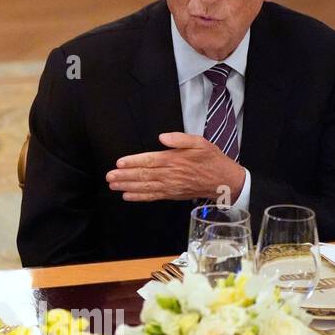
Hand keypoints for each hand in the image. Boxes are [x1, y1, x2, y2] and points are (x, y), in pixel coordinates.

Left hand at [105, 132, 244, 202]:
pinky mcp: (172, 194)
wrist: (225, 182)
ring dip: (127, 186)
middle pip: (144, 175)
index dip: (133, 162)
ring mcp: (171, 186)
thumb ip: (180, 138)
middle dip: (124, 176)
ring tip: (113, 185)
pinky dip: (139, 196)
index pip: (150, 160)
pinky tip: (127, 195)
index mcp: (175, 160)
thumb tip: (163, 137)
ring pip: (145, 186)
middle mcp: (171, 174)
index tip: (119, 163)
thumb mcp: (200, 143)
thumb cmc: (212, 160)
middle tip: (109, 176)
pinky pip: (153, 196)